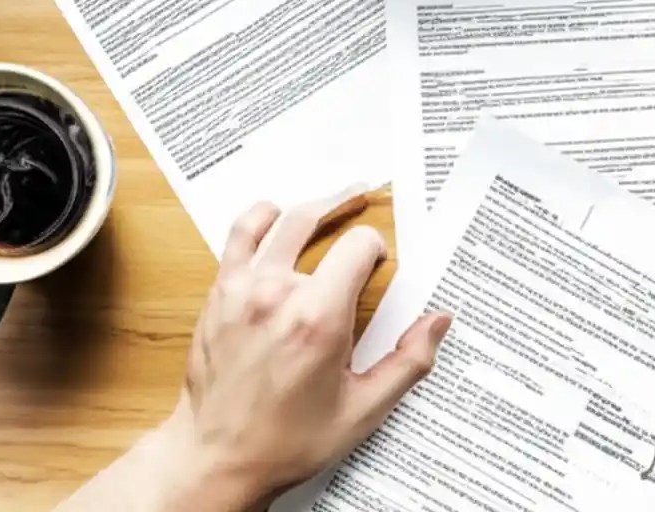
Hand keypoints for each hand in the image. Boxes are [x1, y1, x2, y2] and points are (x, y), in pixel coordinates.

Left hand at [155, 191, 451, 510]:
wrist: (216, 457)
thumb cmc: (288, 440)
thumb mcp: (363, 410)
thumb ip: (408, 362)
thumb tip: (438, 321)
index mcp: (318, 319)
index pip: (358, 246)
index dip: (376, 248)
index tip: (380, 265)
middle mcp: (276, 293)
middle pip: (315, 216)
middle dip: (345, 203)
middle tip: (364, 197)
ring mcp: (241, 290)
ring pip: (277, 220)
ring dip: (307, 205)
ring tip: (328, 203)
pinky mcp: (218, 295)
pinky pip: (238, 237)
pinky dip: (260, 219)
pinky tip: (276, 219)